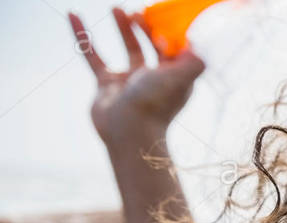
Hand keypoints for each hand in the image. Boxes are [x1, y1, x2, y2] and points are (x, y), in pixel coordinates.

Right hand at [68, 6, 204, 146]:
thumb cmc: (154, 104)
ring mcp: (130, 81)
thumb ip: (194, 62)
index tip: (160, 21)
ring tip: (117, 8)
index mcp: (175, 79)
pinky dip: (82, 36)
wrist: (127, 131)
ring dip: (123, 27)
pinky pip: (93, 55)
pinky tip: (73, 15)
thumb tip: (198, 48)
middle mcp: (155, 79)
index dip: (170, 34)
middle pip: (152, 46)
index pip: (176, 50)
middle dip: (146, 28)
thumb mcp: (180, 78)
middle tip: (136, 12)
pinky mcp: (106, 85)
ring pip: (128, 48)